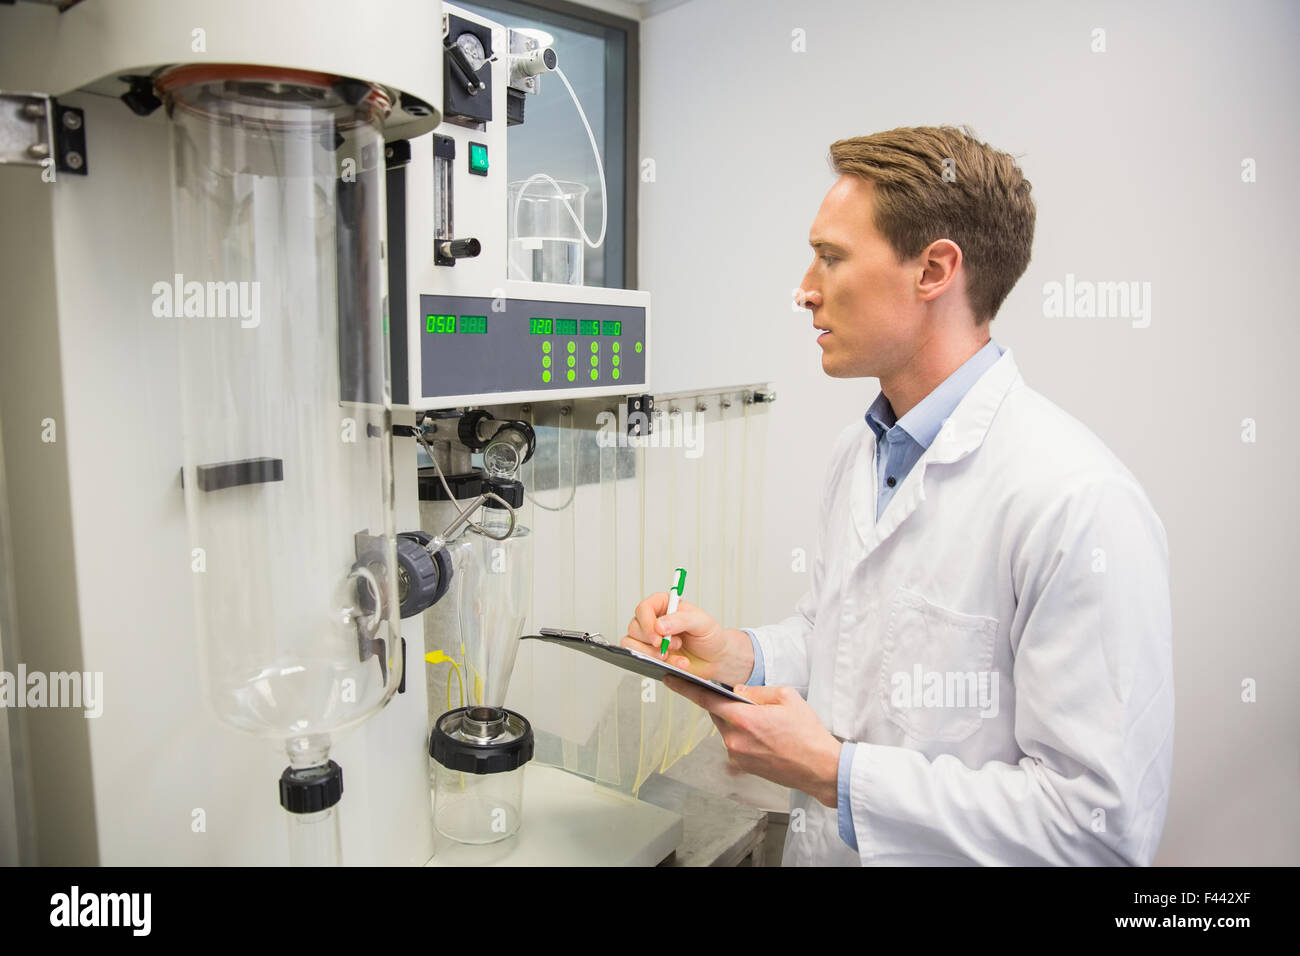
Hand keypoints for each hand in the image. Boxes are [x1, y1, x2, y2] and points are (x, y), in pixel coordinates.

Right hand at [621, 592, 752, 684]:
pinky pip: (642, 660)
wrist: (716, 658)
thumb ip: (681, 620)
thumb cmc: (709, 635)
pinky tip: (676, 663)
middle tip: (674, 645)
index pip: (644, 608)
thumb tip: (660, 625)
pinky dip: (658, 664)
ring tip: (675, 656)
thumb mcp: (701, 622)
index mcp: (664, 605)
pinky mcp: (651, 656)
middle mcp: (654, 621)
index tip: (659, 635)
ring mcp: (650, 640)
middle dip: (653, 640)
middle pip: (635, 627)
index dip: (647, 622)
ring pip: (633, 645)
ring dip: (653, 654)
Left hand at [662, 676, 841, 807]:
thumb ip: (756, 691)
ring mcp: (737, 755)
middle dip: (727, 705)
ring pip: (726, 729)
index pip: (706, 700)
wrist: (820, 768)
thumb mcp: (786, 697)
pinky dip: (743, 735)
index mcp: (744, 719)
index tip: (669, 679)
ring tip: (764, 723)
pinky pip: (734, 743)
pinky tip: (765, 737)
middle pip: (717, 714)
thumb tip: (738, 692)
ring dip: (737, 721)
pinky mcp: (742, 766)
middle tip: (749, 703)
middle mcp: (735, 740)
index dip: (685, 688)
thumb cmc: (808, 734)